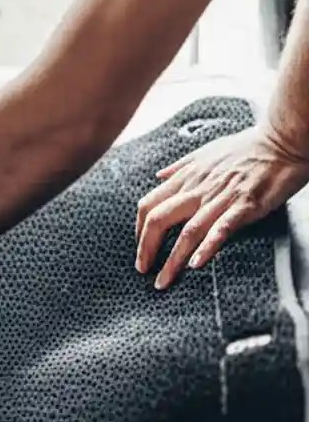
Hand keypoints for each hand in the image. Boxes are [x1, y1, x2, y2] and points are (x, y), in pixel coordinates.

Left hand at [136, 126, 308, 288]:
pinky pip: (221, 229)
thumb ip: (181, 166)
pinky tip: (196, 264)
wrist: (283, 140)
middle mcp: (199, 189)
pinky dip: (207, 247)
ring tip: (163, 281)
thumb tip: (159, 176)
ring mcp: (221, 198)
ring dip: (172, 260)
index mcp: (188, 177)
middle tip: (142, 269)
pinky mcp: (245, 205)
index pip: (149, 204)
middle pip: (159, 220)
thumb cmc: (248, 146)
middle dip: (146, 248)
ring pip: (187, 232)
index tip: (139, 245)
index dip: (138, 228)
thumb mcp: (206, 151)